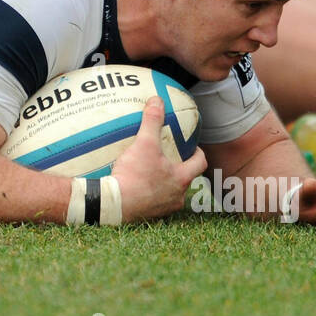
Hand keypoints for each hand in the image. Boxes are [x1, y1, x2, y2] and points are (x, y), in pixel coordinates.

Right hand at [111, 97, 207, 221]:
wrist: (115, 204)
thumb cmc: (135, 175)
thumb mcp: (144, 143)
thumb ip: (152, 121)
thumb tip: (157, 100)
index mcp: (181, 178)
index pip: (200, 163)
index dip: (198, 153)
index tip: (191, 147)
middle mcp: (177, 196)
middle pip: (185, 179)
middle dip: (179, 168)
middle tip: (169, 157)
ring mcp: (164, 208)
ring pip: (170, 192)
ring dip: (165, 182)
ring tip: (152, 171)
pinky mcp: (149, 214)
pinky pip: (154, 202)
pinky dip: (149, 193)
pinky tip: (137, 185)